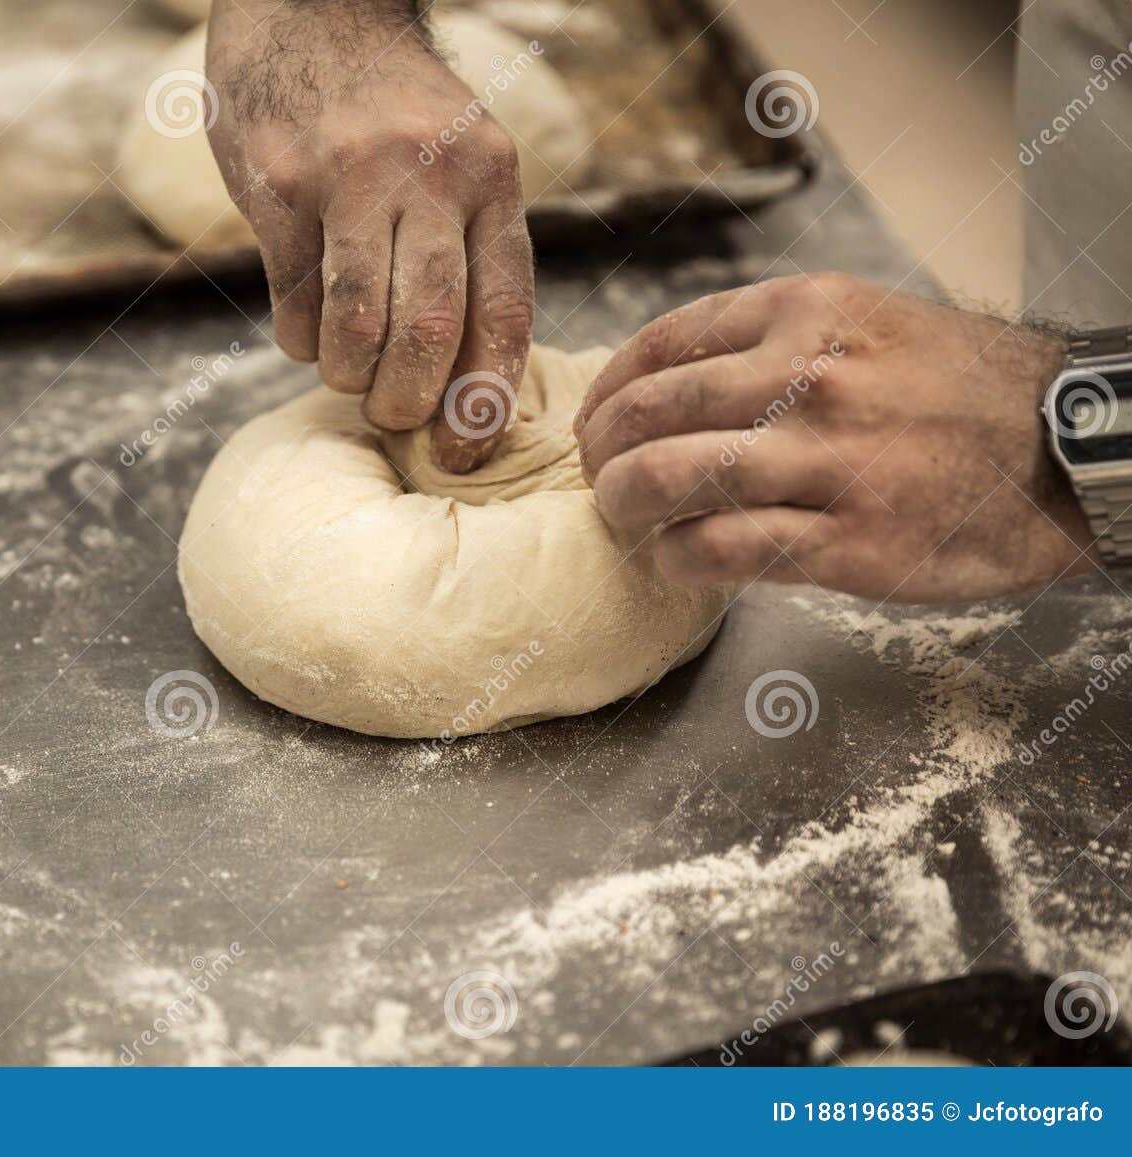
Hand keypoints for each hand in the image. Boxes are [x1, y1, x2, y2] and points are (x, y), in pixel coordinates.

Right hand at [205, 0, 533, 471]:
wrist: (311, 10)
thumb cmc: (392, 113)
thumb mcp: (460, 158)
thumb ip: (468, 250)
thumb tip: (466, 388)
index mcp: (490, 176)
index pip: (505, 309)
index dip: (486, 398)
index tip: (464, 454)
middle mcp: (428, 173)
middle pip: (432, 328)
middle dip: (408, 401)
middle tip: (392, 416)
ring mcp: (349, 176)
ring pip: (358, 324)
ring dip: (348, 376)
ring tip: (347, 375)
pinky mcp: (278, 183)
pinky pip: (293, 299)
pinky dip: (300, 338)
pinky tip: (306, 325)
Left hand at [573, 273, 1096, 602]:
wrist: (1072, 449)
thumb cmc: (962, 391)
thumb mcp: (871, 324)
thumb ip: (775, 340)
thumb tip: (672, 379)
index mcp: (808, 313)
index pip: (662, 343)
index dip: (607, 389)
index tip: (598, 421)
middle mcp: (810, 378)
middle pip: (648, 411)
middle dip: (600, 451)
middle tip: (598, 476)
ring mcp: (828, 461)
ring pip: (668, 478)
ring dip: (622, 505)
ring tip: (624, 520)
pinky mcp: (848, 541)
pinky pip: (719, 549)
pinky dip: (674, 559)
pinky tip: (673, 561)